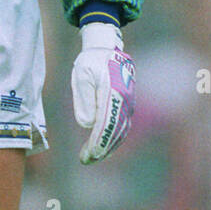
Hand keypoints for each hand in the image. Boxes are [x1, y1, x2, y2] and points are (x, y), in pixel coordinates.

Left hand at [71, 21, 135, 164]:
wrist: (107, 49)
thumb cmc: (91, 62)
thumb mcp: (82, 75)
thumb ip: (84, 99)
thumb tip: (88, 124)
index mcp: (114, 93)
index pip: (106, 124)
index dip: (98, 142)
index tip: (89, 155)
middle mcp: (125, 101)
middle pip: (115, 132)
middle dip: (101, 149)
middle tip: (86, 160)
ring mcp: (128, 104)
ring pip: (120, 132)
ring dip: (107, 147)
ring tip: (91, 158)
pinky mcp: (127, 106)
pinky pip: (122, 127)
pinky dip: (113, 140)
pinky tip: (101, 148)